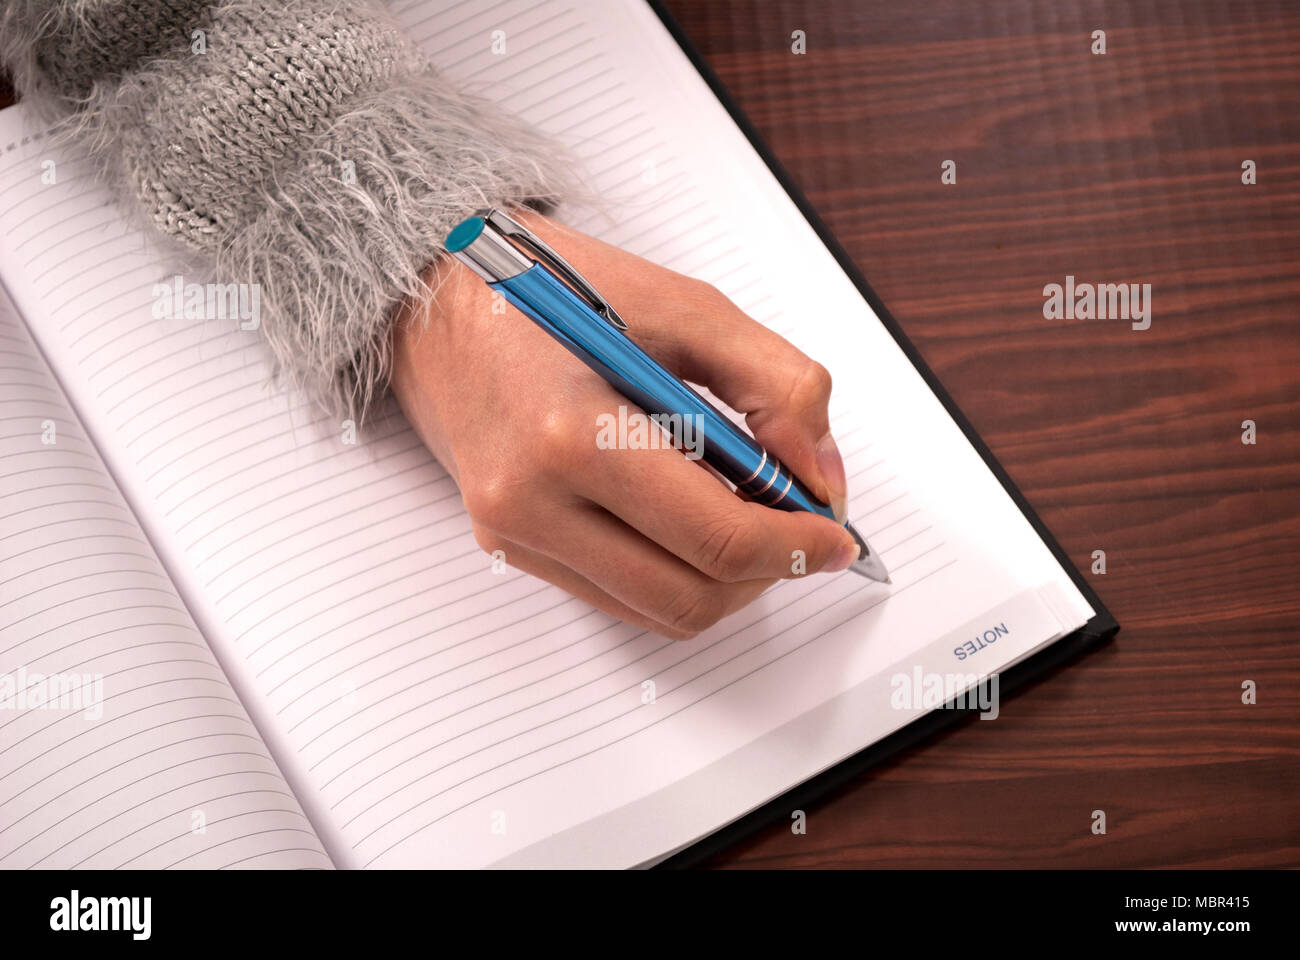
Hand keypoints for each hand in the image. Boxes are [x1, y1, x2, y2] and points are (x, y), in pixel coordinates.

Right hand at [390, 209, 857, 639]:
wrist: (434, 294)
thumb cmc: (552, 285)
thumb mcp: (686, 306)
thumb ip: (777, 385)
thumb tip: (820, 476)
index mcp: (572, 435)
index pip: (715, 539)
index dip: (797, 546)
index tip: (836, 534)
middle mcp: (530, 501)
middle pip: (691, 596)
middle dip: (768, 574)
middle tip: (803, 530)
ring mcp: (512, 533)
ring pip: (656, 612)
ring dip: (724, 584)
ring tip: (752, 523)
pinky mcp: (507, 545)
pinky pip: (616, 597)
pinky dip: (673, 575)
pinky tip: (693, 522)